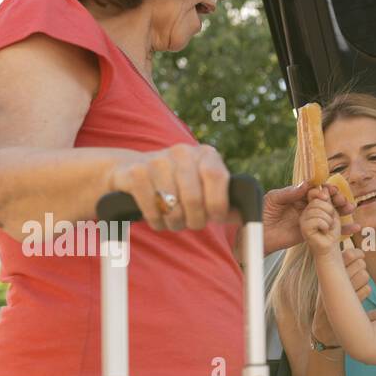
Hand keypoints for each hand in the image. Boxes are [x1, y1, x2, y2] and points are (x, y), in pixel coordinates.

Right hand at [107, 143, 229, 232]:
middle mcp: (182, 152)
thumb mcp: (205, 188)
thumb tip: (245, 214)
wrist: (131, 170)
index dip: (217, 204)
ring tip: (174, 220)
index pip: (216, 177)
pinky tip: (157, 217)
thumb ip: (226, 201)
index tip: (215, 218)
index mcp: (206, 154)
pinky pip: (152, 209)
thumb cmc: (178, 186)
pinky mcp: (136, 173)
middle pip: (194, 198)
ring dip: (175, 223)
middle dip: (195, 220)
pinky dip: (156, 221)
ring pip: (172, 207)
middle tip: (191, 223)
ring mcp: (157, 160)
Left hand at [263, 181, 359, 254]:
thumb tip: (306, 185)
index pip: (316, 189)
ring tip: (350, 208)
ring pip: (331, 212)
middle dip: (337, 198)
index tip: (331, 190)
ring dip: (342, 210)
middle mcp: (307, 206)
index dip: (325, 188)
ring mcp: (311, 219)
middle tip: (342, 199)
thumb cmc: (262, 214)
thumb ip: (289, 193)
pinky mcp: (314, 232)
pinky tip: (354, 228)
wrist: (258, 234)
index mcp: (298, 195)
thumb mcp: (273, 199)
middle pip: (327, 200)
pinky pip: (330, 230)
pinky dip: (344, 229)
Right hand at [310, 247, 372, 344]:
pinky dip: (365, 292)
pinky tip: (357, 299)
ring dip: (364, 280)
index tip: (361, 255)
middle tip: (358, 273)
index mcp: (327, 272)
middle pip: (359, 264)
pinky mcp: (349, 304)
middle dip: (362, 266)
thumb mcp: (330, 283)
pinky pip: (367, 289)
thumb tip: (359, 254)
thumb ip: (342, 267)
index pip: (346, 255)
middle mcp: (333, 280)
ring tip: (356, 287)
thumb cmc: (329, 301)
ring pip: (364, 275)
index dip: (357, 253)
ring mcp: (341, 291)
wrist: (323, 329)